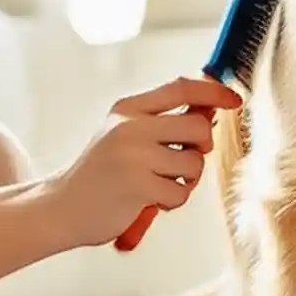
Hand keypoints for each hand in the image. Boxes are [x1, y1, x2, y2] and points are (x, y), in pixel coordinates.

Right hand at [43, 76, 242, 247]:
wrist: (61, 207)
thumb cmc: (101, 173)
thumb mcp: (124, 134)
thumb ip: (161, 121)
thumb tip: (210, 110)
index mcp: (128, 109)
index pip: (181, 88)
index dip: (213, 91)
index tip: (233, 99)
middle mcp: (130, 127)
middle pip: (197, 126)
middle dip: (200, 146)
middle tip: (182, 160)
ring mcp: (133, 155)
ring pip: (194, 163)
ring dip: (185, 180)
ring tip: (157, 184)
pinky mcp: (138, 185)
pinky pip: (182, 192)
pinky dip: (171, 201)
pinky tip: (148, 200)